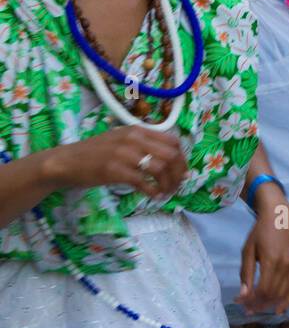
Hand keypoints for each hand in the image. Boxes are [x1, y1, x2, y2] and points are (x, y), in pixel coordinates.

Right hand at [52, 128, 187, 197]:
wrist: (66, 162)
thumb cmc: (95, 153)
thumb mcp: (121, 139)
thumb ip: (143, 144)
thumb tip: (170, 159)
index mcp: (137, 130)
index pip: (173, 141)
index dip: (182, 159)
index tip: (182, 172)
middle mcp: (133, 139)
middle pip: (171, 156)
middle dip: (178, 174)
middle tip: (177, 186)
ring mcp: (124, 154)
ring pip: (160, 169)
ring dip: (168, 185)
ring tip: (165, 193)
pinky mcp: (115, 170)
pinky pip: (143, 182)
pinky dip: (153, 192)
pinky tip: (153, 197)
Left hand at [236, 188, 288, 315]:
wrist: (279, 217)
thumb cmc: (259, 233)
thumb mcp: (248, 251)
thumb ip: (246, 274)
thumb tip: (243, 295)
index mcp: (271, 261)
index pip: (262, 290)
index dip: (252, 300)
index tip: (240, 303)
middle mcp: (285, 266)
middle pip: (273, 294)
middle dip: (258, 304)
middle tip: (247, 309)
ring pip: (284, 294)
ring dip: (271, 305)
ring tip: (259, 309)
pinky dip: (288, 301)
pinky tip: (280, 309)